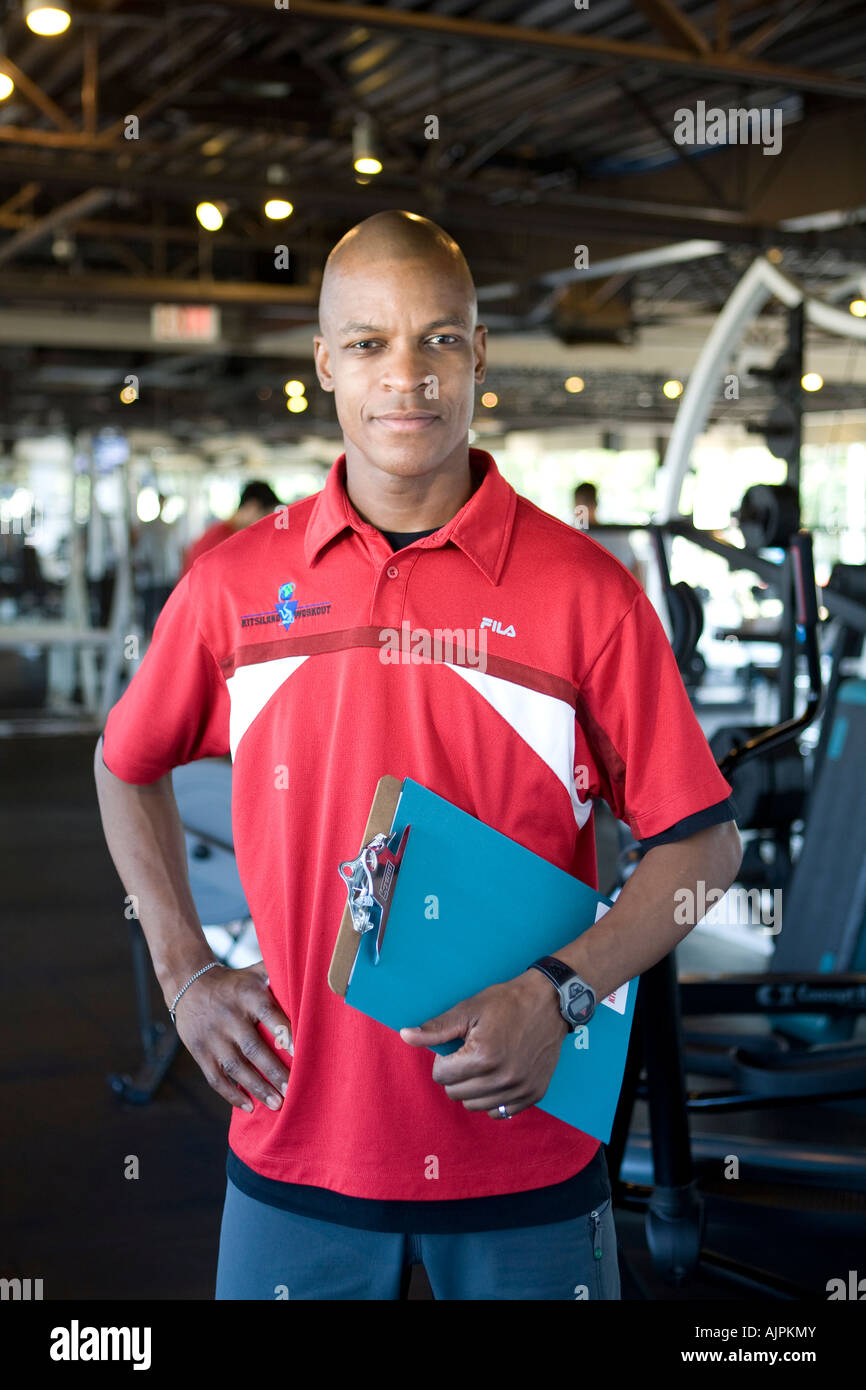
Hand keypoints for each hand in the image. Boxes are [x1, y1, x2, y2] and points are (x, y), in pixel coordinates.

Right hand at [172, 961, 292, 1112]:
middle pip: (253, 1047)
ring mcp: (213, 1037)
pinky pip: (215, 1077)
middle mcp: (230, 1017)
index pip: (269, 1014)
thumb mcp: (255, 973)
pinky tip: (248, 1106)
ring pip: (235, 1067)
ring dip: (256, 1087)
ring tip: (277, 1104)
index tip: (300, 1053)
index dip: (284, 1033)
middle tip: (293, 1090)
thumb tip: (314, 971)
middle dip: (274, 1071)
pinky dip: (231, 1094)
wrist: (189, 985)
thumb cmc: (235, 983)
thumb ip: (280, 973)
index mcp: (248, 996)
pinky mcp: (200, 1052)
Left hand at [399, 969, 568, 1118]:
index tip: (456, 1047)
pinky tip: (498, 1078)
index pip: (441, 1076)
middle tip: (469, 1055)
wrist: (551, 1002)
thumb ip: (437, 1028)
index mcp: (482, 1057)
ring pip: (475, 1107)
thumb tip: (405, 1036)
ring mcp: (520, 1089)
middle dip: (455, 1075)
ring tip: (484, 1066)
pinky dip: (494, 1099)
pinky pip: (500, 1113)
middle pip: (455, 1094)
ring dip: (473, 1089)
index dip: (443, 1060)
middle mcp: (502, 1079)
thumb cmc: (507, 1002)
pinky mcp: (534, 1094)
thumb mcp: (469, 1009)